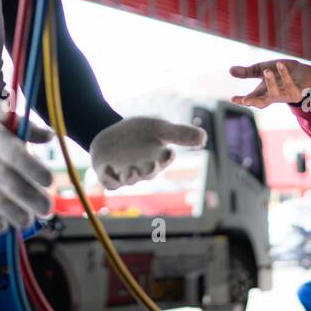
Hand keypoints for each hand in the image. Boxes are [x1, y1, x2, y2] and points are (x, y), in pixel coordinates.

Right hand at [0, 86, 53, 233]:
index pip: (15, 156)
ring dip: (12, 213)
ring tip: (28, 222)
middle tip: (46, 209)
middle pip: (6, 181)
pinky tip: (3, 227)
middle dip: (29, 198)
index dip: (33, 170)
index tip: (49, 181)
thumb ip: (21, 124)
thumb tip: (50, 136)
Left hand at [89, 117, 207, 189]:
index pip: (164, 159)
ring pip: (129, 179)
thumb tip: (204, 137)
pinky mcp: (108, 175)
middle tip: (151, 165)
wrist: (110, 133)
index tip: (168, 151)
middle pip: (148, 173)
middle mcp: (143, 169)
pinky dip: (109, 179)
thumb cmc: (139, 133)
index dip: (166, 158)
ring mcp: (125, 173)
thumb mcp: (159, 128)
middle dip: (150, 170)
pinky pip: (109, 183)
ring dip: (131, 176)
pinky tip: (107, 168)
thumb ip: (180, 133)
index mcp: (157, 158)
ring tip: (131, 170)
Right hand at [229, 59, 310, 108]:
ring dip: (272, 84)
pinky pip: (291, 85)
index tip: (233, 99)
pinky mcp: (298, 90)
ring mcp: (286, 95)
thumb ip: (247, 72)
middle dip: (254, 102)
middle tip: (245, 100)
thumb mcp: (261, 70)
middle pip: (263, 102)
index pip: (251, 98)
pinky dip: (285, 75)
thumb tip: (230, 70)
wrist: (303, 73)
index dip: (242, 100)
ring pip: (277, 94)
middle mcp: (274, 96)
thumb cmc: (280, 73)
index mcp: (264, 92)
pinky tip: (280, 65)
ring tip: (267, 71)